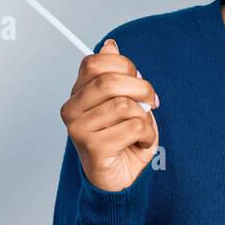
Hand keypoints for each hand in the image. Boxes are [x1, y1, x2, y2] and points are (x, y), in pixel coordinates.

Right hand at [60, 38, 158, 191]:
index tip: (138, 80)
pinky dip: (147, 135)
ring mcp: (78, 128)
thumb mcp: (124, 100)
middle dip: (142, 89)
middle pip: (110, 81)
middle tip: (153, 102)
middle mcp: (72, 109)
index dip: (124, 66)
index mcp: (79, 93)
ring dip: (145, 118)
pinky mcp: (92, 147)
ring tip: (142, 129)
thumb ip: (117, 75)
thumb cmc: (122, 138)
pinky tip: (140, 143)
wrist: (118, 179)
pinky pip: (132, 127)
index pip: (96, 62)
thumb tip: (110, 45)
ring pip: (125, 105)